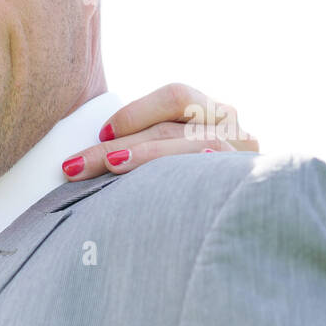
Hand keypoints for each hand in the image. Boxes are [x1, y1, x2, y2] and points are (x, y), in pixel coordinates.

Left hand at [62, 83, 259, 180]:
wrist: (250, 228)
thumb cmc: (184, 183)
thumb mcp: (171, 151)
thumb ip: (145, 143)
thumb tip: (75, 163)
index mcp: (212, 111)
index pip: (176, 97)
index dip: (135, 114)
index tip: (102, 135)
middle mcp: (233, 127)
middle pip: (172, 128)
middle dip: (117, 146)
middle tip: (75, 167)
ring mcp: (244, 155)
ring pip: (192, 148)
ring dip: (146, 158)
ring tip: (112, 166)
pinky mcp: (247, 181)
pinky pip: (213, 175)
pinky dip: (185, 175)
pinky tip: (170, 183)